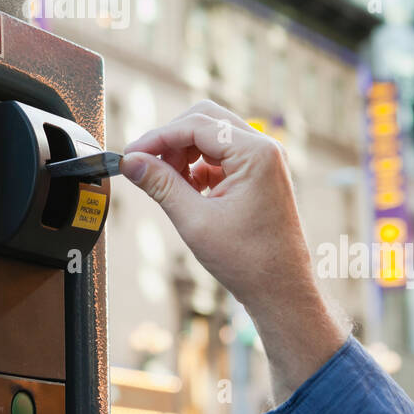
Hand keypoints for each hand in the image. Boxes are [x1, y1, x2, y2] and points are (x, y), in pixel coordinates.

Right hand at [121, 100, 348, 401]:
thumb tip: (131, 161)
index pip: (195, 125)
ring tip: (164, 181)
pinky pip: (221, 155)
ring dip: (183, 152)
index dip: (158, 137)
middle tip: (145, 165)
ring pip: (212, 136)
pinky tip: (185, 190)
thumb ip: (160, 184)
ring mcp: (264, 160)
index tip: (131, 154)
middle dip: (171, 140)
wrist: (282, 291)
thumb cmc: (248, 261)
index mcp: (255, 153)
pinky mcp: (259, 174)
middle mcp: (264, 148)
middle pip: (205, 121)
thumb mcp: (194, 221)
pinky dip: (198, 166)